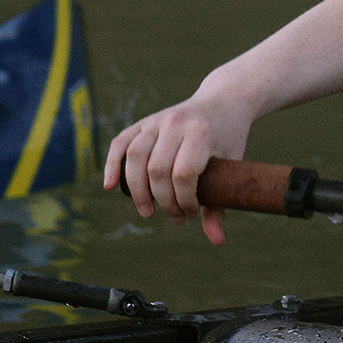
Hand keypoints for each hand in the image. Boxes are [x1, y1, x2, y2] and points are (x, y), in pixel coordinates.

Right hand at [103, 89, 254, 244]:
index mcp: (200, 132)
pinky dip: (112, 165)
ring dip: (137, 190)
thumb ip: (220, 203)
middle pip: (157, 170)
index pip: (184, 174)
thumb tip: (217, 241)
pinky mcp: (144, 121)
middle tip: (175, 216)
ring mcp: (157, 120)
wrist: (224, 101)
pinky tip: (110, 187)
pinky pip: (120, 142)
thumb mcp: (231, 166)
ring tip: (147, 211)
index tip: (192, 212)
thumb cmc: (228, 138)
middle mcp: (175, 123)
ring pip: (135, 157)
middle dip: (163, 200)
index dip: (185, 200)